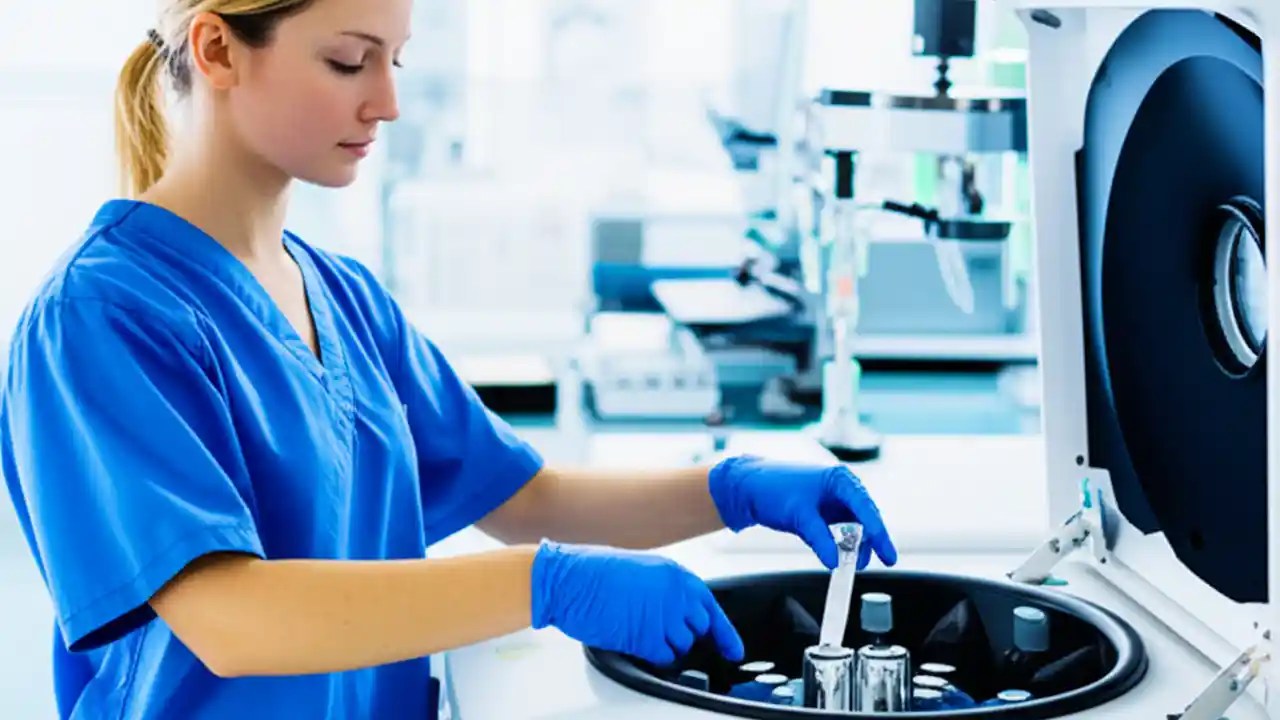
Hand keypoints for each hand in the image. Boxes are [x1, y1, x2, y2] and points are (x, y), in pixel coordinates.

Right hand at [530, 540, 744, 666]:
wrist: (567, 578)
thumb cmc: (594, 571)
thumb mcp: (641, 569)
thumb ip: (665, 588)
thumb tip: (679, 611)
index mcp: (675, 573)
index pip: (711, 607)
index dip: (725, 633)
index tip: (733, 649)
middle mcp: (676, 593)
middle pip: (699, 629)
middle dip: (682, 633)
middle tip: (659, 630)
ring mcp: (663, 615)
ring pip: (682, 646)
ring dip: (665, 645)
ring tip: (638, 628)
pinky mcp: (647, 635)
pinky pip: (664, 657)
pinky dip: (653, 655)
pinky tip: (636, 641)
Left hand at [708, 455, 897, 570]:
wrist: (748, 488)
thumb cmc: (773, 490)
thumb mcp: (799, 516)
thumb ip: (819, 539)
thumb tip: (834, 562)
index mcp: (839, 480)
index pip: (866, 508)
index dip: (879, 531)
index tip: (887, 552)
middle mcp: (841, 489)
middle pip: (866, 518)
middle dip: (873, 541)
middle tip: (884, 561)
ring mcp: (833, 501)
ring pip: (855, 526)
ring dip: (857, 545)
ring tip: (856, 564)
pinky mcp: (824, 513)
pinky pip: (841, 531)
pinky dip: (843, 544)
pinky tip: (843, 557)